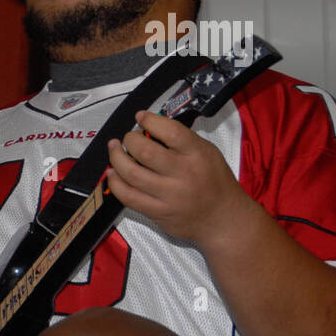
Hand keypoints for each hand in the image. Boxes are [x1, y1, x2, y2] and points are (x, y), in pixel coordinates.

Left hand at [106, 109, 255, 249]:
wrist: (222, 219)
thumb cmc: (214, 183)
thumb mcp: (207, 152)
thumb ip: (182, 140)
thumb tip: (151, 126)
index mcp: (198, 155)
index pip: (171, 131)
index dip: (150, 120)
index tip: (141, 117)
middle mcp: (183, 174)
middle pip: (145, 152)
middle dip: (129, 140)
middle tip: (127, 138)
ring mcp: (169, 195)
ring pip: (131, 173)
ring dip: (116, 158)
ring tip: (114, 149)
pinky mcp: (157, 212)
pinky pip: (128, 196)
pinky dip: (115, 182)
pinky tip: (113, 173)